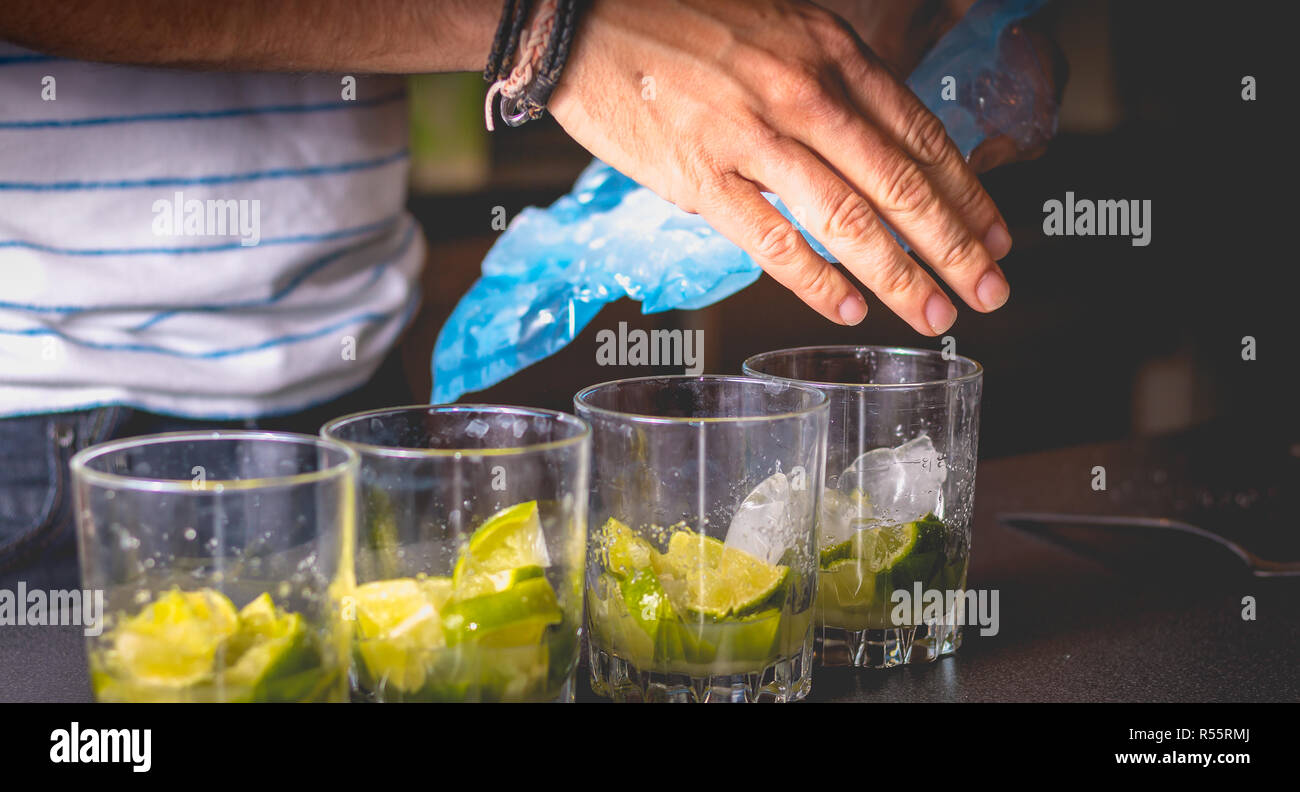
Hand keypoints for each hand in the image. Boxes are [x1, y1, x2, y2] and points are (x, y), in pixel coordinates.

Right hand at [549, 0, 1012, 333]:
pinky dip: (816, 281)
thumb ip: (832, 80)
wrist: (585, 18)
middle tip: (991, 295)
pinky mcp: (701, 177)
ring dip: (900, 276)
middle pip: (901, 186)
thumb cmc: (683, 22)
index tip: (999, 238)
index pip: (922, 136)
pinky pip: (771, 240)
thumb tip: (875, 147)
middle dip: (956, 248)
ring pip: (847, 221)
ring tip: (933, 317)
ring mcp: (752, 137)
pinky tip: (849, 310)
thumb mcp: (780, 26)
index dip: (969, 194)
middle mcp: (805, 93)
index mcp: (832, 52)